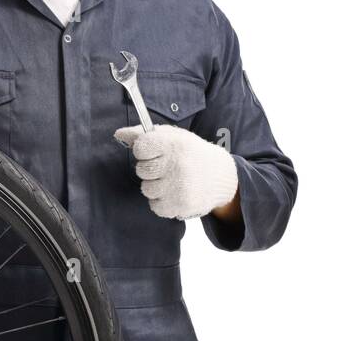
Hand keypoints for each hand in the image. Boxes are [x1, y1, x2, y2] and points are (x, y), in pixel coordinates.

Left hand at [114, 124, 238, 219]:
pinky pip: (155, 206)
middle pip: (142, 170)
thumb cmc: (191, 153)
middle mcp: (177, 165)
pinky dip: (162, 202)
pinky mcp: (181, 205)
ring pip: (147, 190)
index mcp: (174, 144)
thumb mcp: (171, 137)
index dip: (144, 150)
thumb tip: (119, 134)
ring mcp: (180, 186)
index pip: (140, 147)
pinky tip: (176, 193)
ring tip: (173, 181)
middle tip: (167, 167)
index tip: (154, 152)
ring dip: (156, 187)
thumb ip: (143, 134)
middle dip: (150, 170)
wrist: (221, 175)